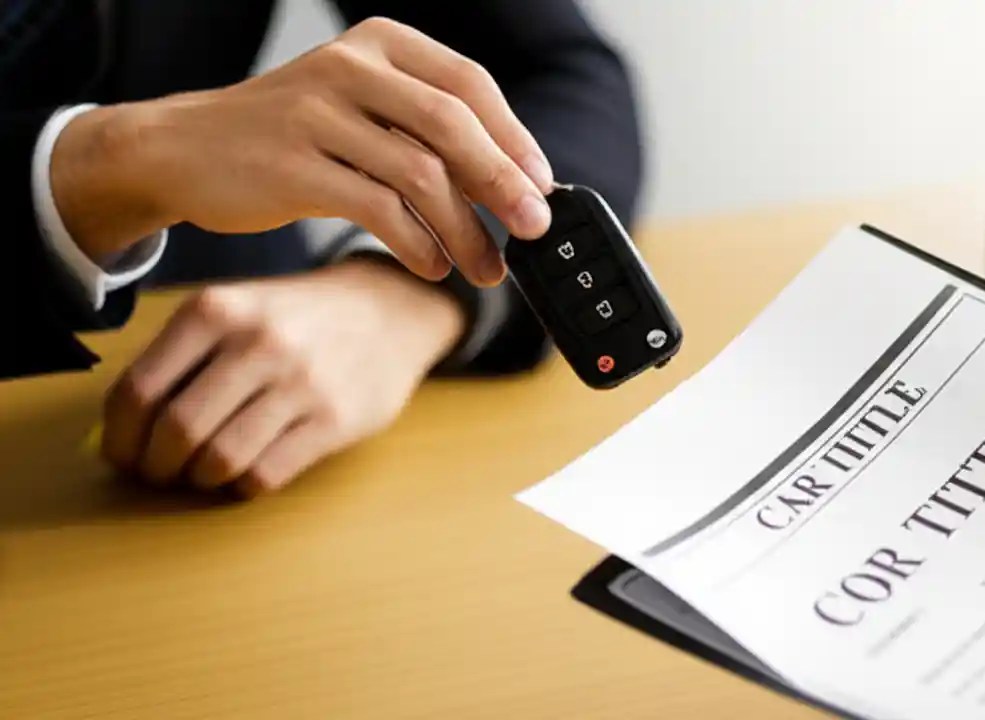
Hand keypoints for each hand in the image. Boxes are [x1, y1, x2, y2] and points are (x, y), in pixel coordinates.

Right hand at [51, 17, 553, 285]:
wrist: (183, 148)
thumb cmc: (291, 134)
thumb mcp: (361, 107)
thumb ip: (427, 131)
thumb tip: (515, 183)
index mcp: (378, 43)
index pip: (468, 84)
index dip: (515, 138)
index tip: (544, 186)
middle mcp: (349, 66)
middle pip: (452, 126)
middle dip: (503, 184)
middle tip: (534, 229)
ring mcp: (315, 112)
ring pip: (419, 174)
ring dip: (465, 230)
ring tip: (486, 268)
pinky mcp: (291, 165)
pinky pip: (376, 209)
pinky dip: (417, 244)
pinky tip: (432, 266)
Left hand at [99, 258, 463, 495]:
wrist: (391, 308)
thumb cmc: (299, 318)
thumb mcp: (237, 309)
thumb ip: (182, 356)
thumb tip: (125, 431)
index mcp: (217, 310)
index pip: (138, 391)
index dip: (120, 438)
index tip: (123, 455)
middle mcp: (257, 342)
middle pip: (176, 431)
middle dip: (157, 466)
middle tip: (161, 472)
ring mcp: (301, 382)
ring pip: (219, 459)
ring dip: (201, 479)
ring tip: (206, 471)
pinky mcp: (337, 419)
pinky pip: (266, 475)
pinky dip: (244, 484)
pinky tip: (249, 470)